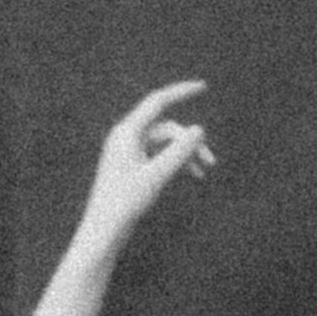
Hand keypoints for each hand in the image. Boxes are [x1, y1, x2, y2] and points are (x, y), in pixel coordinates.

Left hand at [76, 81, 218, 241]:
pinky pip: (159, 153)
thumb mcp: (157, 175)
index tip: (203, 86)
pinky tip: (191, 175)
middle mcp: (126, 136)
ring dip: (185, 153)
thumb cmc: (126, 202)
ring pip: (165, 142)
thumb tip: (199, 129)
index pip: (158, 101)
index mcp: (127, 132)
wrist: (104, 229)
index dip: (181, 91)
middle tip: (211, 162)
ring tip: (203, 172)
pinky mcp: (132, 164)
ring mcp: (129, 150)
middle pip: (166, 127)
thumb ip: (179, 151)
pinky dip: (175, 161)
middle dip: (190, 141)